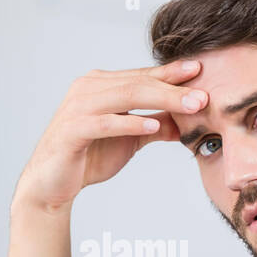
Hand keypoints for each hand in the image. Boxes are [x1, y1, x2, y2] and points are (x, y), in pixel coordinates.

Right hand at [13, 60, 206, 212]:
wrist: (52, 184)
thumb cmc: (88, 157)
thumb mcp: (130, 139)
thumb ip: (154, 126)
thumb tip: (186, 122)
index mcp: (102, 84)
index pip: (143, 76)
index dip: (172, 74)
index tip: (202, 72)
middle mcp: (88, 88)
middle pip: (138, 83)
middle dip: (174, 87)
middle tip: (204, 94)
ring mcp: (78, 107)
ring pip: (125, 96)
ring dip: (161, 100)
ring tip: (190, 106)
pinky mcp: (71, 130)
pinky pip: (105, 123)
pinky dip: (129, 123)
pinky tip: (151, 127)